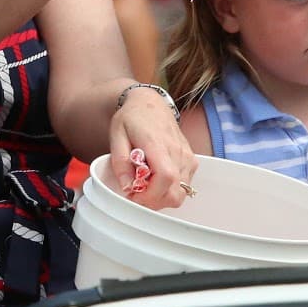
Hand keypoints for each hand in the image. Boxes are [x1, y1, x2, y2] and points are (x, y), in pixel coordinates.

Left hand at [107, 91, 196, 210]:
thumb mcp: (116, 136)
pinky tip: (156, 180)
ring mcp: (187, 157)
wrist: (150, 104)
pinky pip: (184, 186)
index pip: (165, 177)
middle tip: (137, 194)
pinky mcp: (191, 160)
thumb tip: (127, 187)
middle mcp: (178, 151)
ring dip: (162, 198)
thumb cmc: (132, 118)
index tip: (134, 196)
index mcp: (158, 143)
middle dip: (154, 202)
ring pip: (181, 193)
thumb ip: (121, 162)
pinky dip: (170, 190)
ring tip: (145, 186)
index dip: (150, 195)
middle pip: (175, 192)